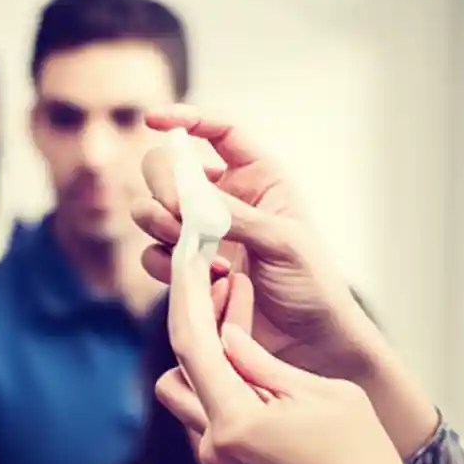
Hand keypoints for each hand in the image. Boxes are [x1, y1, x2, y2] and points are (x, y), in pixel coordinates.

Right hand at [136, 106, 378, 379]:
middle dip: (163, 186)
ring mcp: (201, 236)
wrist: (310, 344)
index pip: (218, 132)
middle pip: (168, 170)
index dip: (185, 119)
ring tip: (188, 248)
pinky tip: (203, 282)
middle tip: (176, 213)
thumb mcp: (283, 241)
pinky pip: (153, 255)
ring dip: (159, 225)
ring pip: (151, 212)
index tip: (152, 119)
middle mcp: (224, 201)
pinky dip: (166, 264)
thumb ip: (234, 214)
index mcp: (257, 178)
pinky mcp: (186, 271)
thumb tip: (188, 198)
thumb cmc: (313, 285)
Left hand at [160, 256, 425, 463]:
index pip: (191, 343)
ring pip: (186, 387)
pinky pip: (208, 408)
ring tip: (243, 316)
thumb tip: (224, 333)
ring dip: (207, 352)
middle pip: (180, 364)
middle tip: (228, 283)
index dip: (186, 293)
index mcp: (234, 421)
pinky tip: (252, 356)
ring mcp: (217, 457)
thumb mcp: (323, 396)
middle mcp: (213, 441)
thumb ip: (263, 364)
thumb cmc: (362, 463)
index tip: (188, 254)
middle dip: (198, 319)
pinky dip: (221, 378)